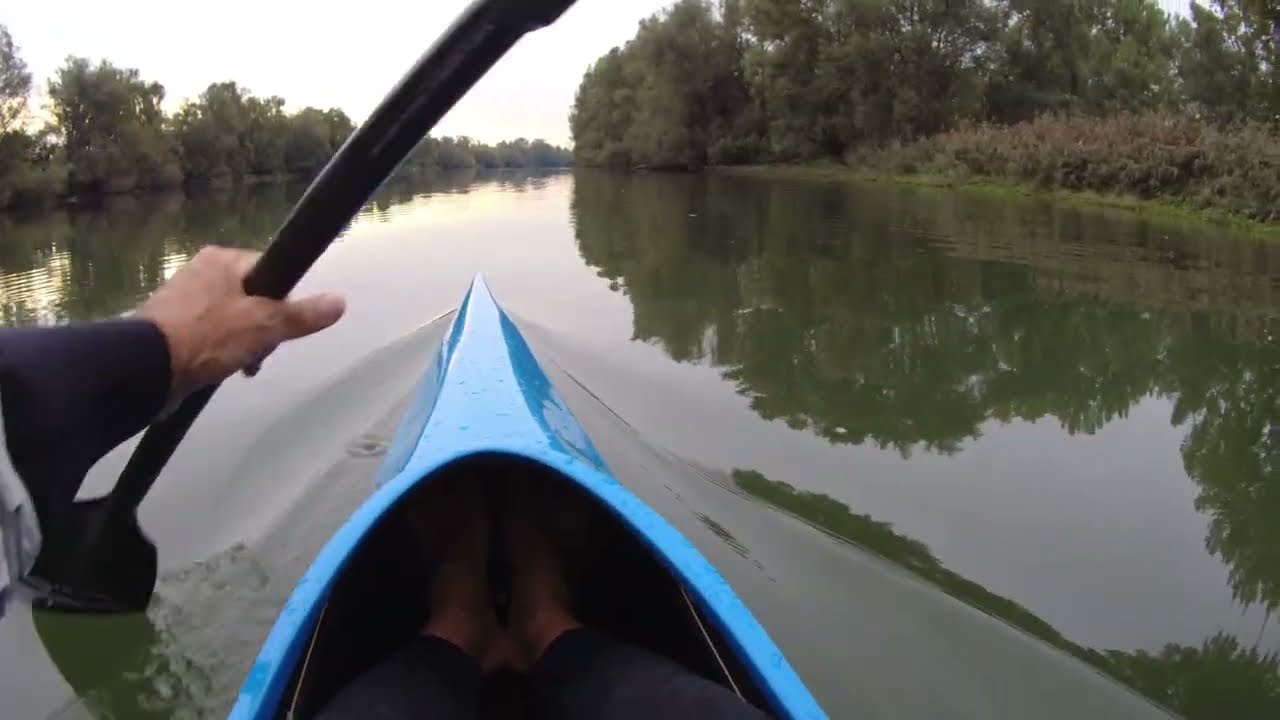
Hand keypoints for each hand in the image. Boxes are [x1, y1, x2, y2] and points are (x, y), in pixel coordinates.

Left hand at [140, 246, 345, 406]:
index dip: (286, 300)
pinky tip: (222, 369)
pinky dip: (220, 351)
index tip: (285, 326)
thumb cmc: (209, 338)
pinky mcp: (170, 325)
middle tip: (263, 352)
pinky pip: (210, 334)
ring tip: (242, 366)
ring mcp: (183, 298)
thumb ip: (303, 315)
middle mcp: (201, 271)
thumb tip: (340, 301)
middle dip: (264, 329)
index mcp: (223, 259)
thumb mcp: (266, 325)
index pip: (272, 272)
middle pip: (253, 297)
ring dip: (244, 343)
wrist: (146, 368)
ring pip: (232, 319)